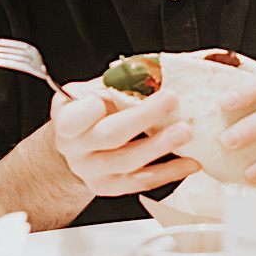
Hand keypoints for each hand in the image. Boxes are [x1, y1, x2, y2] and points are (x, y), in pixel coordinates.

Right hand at [51, 81, 197, 197]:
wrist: (78, 148)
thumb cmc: (89, 112)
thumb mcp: (92, 91)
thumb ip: (117, 83)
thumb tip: (158, 67)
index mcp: (66, 120)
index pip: (75, 117)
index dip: (95, 106)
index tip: (120, 91)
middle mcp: (76, 149)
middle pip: (110, 136)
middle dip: (143, 117)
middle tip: (171, 100)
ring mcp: (93, 172)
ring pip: (128, 161)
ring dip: (160, 146)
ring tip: (185, 132)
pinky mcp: (111, 187)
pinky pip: (142, 182)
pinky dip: (169, 172)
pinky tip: (189, 162)